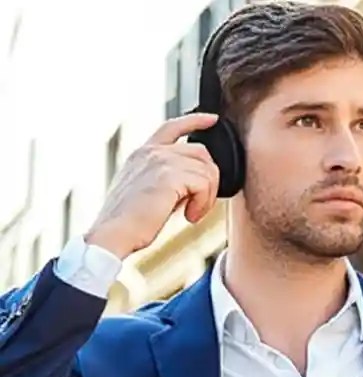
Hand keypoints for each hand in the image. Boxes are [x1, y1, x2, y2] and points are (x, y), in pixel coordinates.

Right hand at [85, 113, 221, 260]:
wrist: (113, 234)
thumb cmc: (129, 222)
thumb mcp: (146, 190)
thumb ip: (166, 178)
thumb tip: (195, 181)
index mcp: (143, 153)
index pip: (172, 127)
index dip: (195, 120)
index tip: (212, 119)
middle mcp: (151, 152)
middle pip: (201, 152)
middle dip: (209, 179)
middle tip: (197, 204)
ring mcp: (159, 161)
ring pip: (207, 169)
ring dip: (207, 196)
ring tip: (191, 212)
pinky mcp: (168, 176)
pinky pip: (204, 184)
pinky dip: (203, 203)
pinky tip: (190, 216)